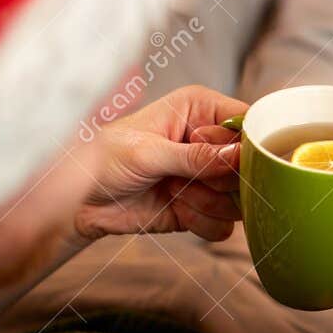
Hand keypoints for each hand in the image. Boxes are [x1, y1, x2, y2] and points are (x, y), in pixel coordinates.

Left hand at [69, 85, 247, 247]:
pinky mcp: (203, 206)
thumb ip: (194, 156)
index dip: (247, 144)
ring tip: (176, 194)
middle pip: (251, 163)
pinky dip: (203, 222)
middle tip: (190, 180)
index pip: (247, 121)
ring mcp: (208, 176)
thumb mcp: (147, 153)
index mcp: (200, 109)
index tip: (230, 162)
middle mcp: (210, 141)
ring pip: (241, 197)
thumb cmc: (103, 160)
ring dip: (210, 203)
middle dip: (221, 179)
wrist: (80, 203)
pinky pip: (225, 223)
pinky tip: (178, 211)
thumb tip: (238, 156)